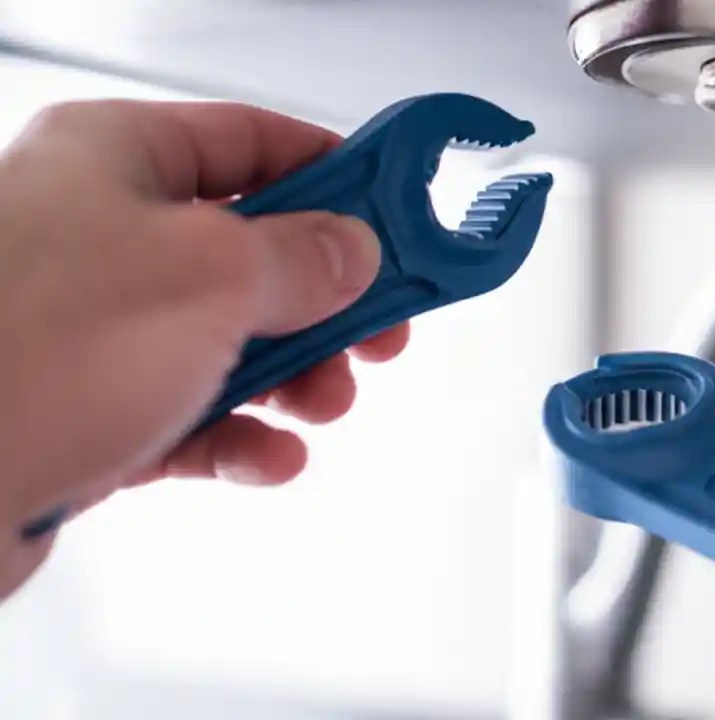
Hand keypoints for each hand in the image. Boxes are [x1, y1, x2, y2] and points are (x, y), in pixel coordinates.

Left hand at [0, 100, 408, 596]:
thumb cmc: (27, 351)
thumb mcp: (211, 276)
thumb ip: (302, 258)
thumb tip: (352, 250)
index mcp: (117, 160)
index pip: (254, 142)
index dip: (338, 176)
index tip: (397, 215)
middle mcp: (101, 233)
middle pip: (253, 251)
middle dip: (326, 300)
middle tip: (377, 329)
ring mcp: (93, 325)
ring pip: (228, 339)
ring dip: (295, 377)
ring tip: (325, 403)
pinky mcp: (89, 407)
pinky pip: (191, 412)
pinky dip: (242, 436)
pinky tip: (271, 455)